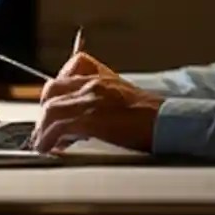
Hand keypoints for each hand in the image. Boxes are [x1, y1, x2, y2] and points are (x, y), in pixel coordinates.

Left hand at [28, 51, 162, 152]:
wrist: (170, 122)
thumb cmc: (156, 116)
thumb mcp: (130, 98)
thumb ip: (108, 99)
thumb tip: (90, 118)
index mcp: (106, 77)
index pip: (73, 66)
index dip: (60, 86)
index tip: (57, 103)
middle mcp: (95, 84)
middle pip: (53, 88)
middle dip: (45, 109)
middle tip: (47, 127)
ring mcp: (92, 99)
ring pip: (51, 109)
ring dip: (44, 128)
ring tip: (46, 143)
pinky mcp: (90, 118)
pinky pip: (57, 127)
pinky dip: (48, 140)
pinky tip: (49, 149)